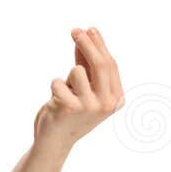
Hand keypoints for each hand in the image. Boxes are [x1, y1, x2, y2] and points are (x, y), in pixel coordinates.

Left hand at [33, 26, 123, 150]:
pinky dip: (55, 86)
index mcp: (116, 98)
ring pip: (77, 71)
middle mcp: (107, 104)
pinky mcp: (70, 108)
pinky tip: (55, 101)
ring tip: (65, 92)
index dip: (99, 45)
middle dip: (87, 44)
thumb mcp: (83, 87)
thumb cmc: (70, 111)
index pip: (110, 65)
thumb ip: (86, 63)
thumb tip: (86, 35)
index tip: (89, 29)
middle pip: (100, 64)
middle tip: (75, 31)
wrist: (54, 141)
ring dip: (67, 76)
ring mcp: (90, 107)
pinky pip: (59, 82)